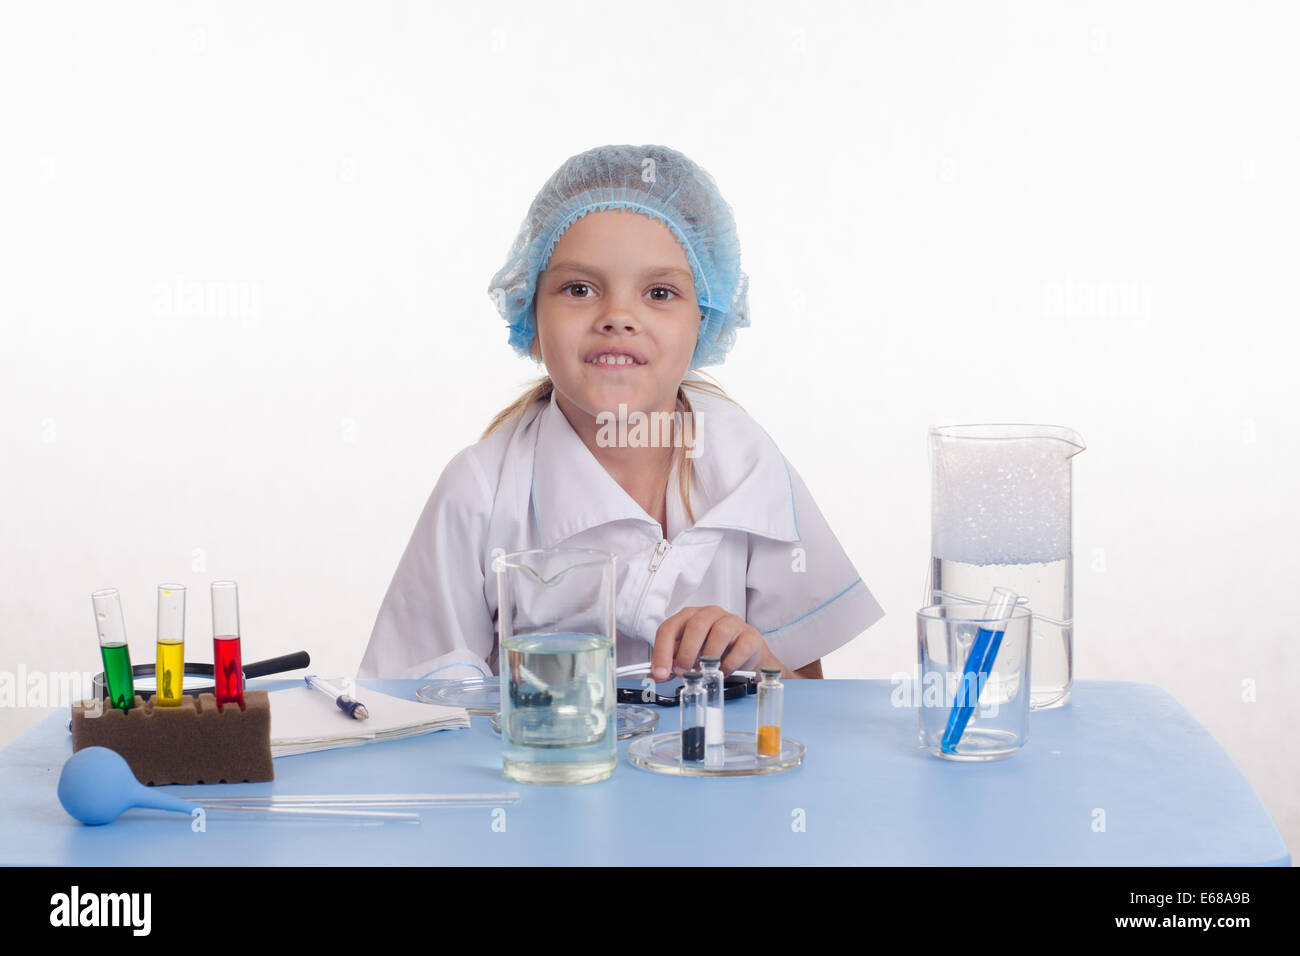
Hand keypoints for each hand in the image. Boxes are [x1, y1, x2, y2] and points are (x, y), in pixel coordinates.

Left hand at [650, 605, 785, 680]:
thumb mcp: (689, 653)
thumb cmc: (713, 650)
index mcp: (690, 616)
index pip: (669, 628)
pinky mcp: (750, 635)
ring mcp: (732, 622)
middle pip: (695, 626)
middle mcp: (710, 614)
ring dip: (708, 657)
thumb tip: (657, 674)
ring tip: (704, 672)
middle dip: (685, 653)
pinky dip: (729, 663)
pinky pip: (740, 647)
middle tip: (683, 672)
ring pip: (719, 632)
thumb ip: (673, 661)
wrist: (746, 655)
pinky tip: (723, 671)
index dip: (662, 652)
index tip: (660, 673)